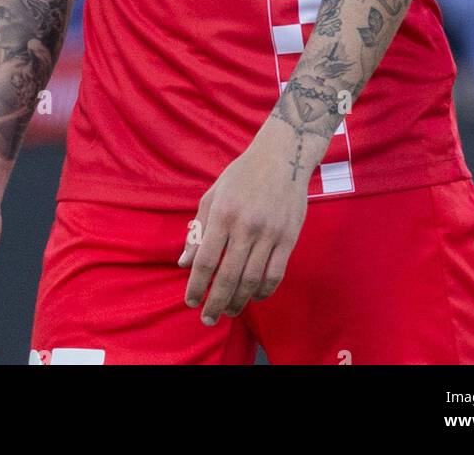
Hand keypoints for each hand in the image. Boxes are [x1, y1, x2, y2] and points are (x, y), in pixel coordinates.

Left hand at [178, 119, 308, 324]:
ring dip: (239, 301)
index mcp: (223, 213)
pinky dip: (263, 291)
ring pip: (252, 280)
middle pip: (228, 276)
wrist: (283, 156)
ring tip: (229, 311)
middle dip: (216, 302)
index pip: (205, 259)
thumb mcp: (213, 195)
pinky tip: (253, 296)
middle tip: (208, 318)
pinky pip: (275, 274)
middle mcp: (246, 225)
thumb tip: (184, 263)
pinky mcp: (289, 238)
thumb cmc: (241, 175)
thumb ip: (198, 231)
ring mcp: (270, 233)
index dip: (196, 285)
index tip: (191, 302)